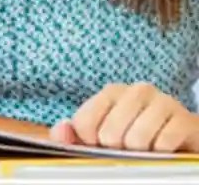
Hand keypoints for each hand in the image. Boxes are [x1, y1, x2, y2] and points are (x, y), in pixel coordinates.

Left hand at [50, 83, 198, 152]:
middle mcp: (137, 90)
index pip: (83, 123)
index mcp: (111, 92)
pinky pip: (162, 144)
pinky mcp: (184, 119)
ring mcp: (163, 102)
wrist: (183, 140)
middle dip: (117, 149)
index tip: (101, 144)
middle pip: (109, 134)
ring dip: (140, 153)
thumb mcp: (102, 136)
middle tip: (129, 147)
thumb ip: (74, 135)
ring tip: (147, 147)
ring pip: (135, 140)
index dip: (90, 143)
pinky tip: (164, 148)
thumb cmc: (137, 136)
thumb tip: (60, 130)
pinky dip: (161, 154)